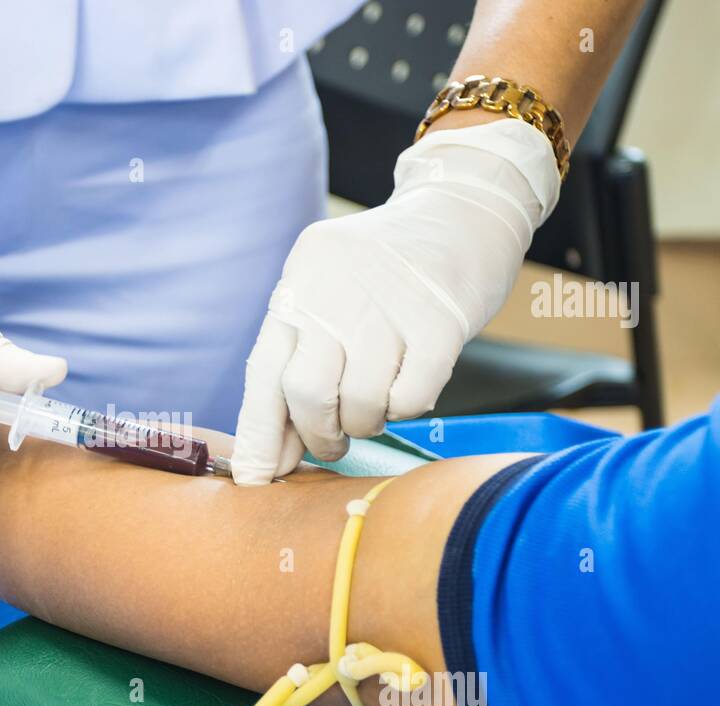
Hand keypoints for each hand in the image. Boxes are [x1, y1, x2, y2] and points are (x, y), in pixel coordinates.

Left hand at [231, 119, 559, 484]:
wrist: (465, 211)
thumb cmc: (386, 273)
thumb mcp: (328, 296)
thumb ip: (298, 364)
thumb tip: (271, 457)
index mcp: (299, 284)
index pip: (263, 372)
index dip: (258, 434)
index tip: (254, 479)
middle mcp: (335, 290)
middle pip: (307, 392)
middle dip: (318, 435)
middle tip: (332, 443)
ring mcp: (389, 304)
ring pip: (360, 401)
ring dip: (365, 424)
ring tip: (373, 408)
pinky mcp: (440, 320)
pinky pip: (410, 397)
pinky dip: (405, 408)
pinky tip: (408, 386)